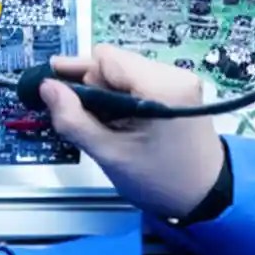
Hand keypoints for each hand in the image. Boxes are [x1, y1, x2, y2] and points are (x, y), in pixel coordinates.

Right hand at [40, 45, 225, 218]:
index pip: (105, 59)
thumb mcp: (111, 155)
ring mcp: (179, 80)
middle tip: (80, 115)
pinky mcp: (179, 89)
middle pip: (114, 62)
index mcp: (161, 87)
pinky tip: (118, 121)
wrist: (206, 196)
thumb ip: (74, 120)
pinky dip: (122, 97)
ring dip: (106, 93)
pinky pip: (137, 81)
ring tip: (103, 124)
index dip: (76, 72)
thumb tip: (48, 89)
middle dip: (91, 87)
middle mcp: (174, 75)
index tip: (53, 85)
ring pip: (123, 71)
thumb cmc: (165, 180)